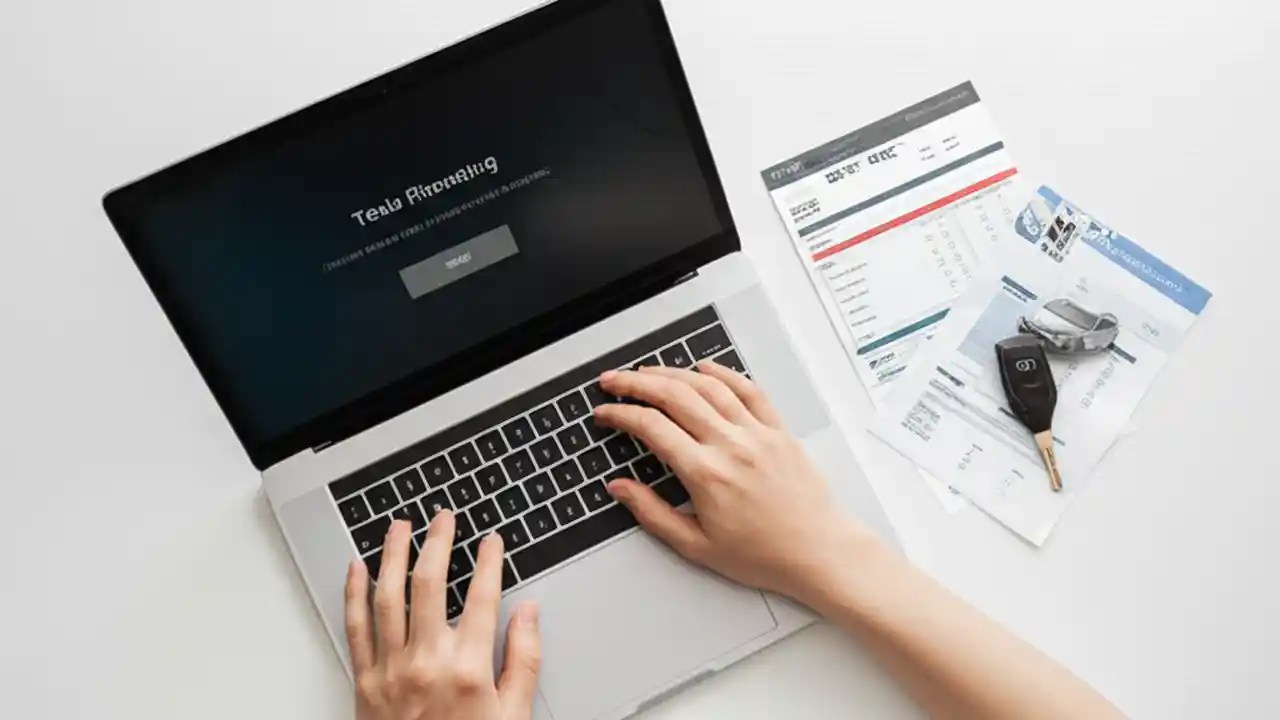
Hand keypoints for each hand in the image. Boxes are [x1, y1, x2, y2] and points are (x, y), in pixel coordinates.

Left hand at [344, 516, 540, 719]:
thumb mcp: (515, 716)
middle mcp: (427, 663)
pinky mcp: (365, 682)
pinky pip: (356, 627)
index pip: (483, 597)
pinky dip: (354, 593)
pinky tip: (357, 567)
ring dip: (393, 555)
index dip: (489, 561)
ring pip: (388, 596)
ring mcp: (391, 671)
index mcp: (469, 670)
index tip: (492, 541)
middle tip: (444, 518)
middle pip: (430, 585)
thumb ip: (524, 660)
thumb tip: (529, 614)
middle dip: (438, 543)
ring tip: (400, 526)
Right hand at [595, 362, 879, 605]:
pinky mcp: (778, 430)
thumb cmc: (764, 554)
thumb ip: (652, 513)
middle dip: (635, 383)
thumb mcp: (697, 546)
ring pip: (707, 386)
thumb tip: (620, 488)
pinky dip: (723, 373)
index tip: (604, 413)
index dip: (620, 414)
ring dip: (672, 372)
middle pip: (673, 395)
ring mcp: (757, 433)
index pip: (651, 427)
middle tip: (613, 381)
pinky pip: (748, 390)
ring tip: (648, 371)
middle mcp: (731, 445)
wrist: (820, 552)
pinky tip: (704, 368)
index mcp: (706, 474)